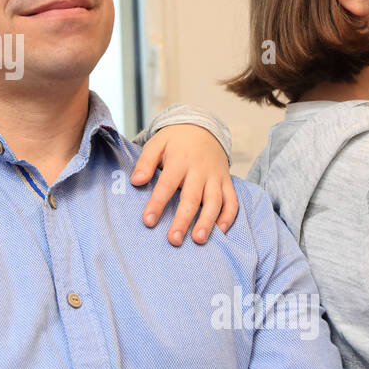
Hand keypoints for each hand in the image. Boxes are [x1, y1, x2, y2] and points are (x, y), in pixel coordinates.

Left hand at [130, 124, 238, 246]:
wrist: (203, 128)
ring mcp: (215, 177)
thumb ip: (146, 162)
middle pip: (192, 198)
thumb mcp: (157, 143)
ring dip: (207, 222)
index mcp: (180, 160)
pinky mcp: (227, 182)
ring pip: (215, 202)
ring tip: (198, 240)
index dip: (157, 203)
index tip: (148, 221)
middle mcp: (200, 170)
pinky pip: (232, 200)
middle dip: (183, 220)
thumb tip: (136, 181)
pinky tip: (220, 231)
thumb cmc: (175, 141)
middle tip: (174, 240)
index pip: (167, 184)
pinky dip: (228, 216)